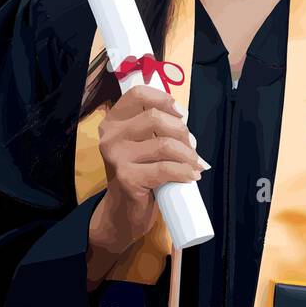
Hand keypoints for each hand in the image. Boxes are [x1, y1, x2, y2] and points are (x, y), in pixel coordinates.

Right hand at [86, 85, 206, 286]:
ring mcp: (117, 156)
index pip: (138, 94)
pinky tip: (192, 176)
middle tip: (192, 147)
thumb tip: (185, 121)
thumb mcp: (141, 144)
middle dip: (181, 132)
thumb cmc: (138, 173)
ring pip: (164, 145)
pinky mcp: (127, 177)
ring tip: (194, 164)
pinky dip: (184, 172)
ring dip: (187, 155)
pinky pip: (165, 169)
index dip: (164, 99)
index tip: (181, 114)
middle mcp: (110, 136)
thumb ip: (155, 128)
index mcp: (113, 121)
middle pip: (155, 118)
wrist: (122, 212)